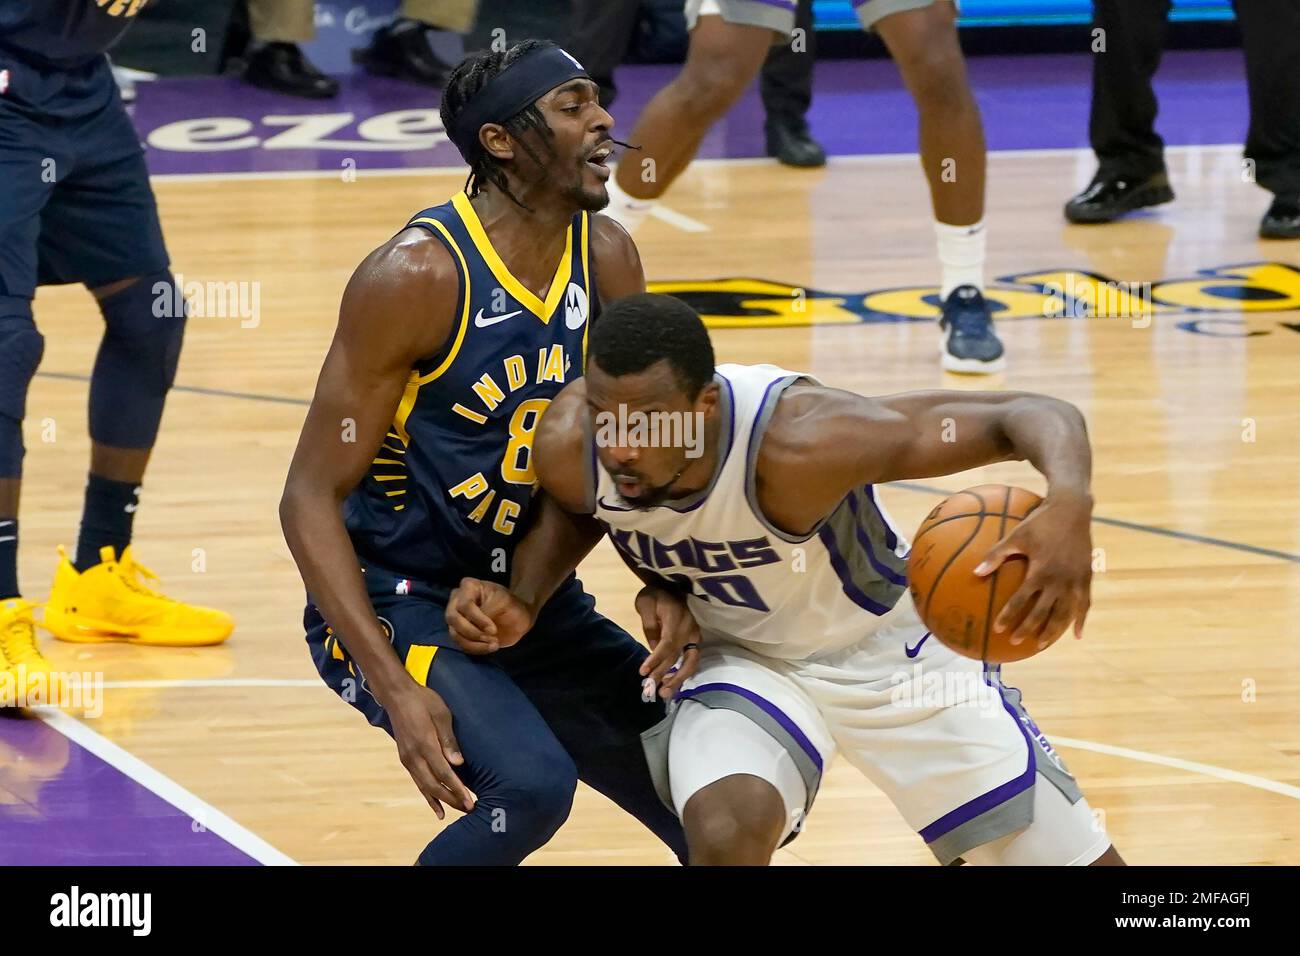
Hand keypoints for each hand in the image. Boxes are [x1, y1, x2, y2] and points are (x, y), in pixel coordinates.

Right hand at [384, 680, 475, 818]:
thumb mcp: (441, 714)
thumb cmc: (424, 701)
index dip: (457, 789)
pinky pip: (418, 782)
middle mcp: (414, 756)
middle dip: (451, 799)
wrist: (397, 696)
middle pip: (434, 785)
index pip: (444, 773)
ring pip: (424, 786)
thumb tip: (458, 763)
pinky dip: (427, 796)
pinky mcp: (405, 759)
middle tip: (469, 809)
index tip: (469, 801)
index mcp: (425, 744)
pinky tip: (435, 807)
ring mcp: (407, 759)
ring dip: (440, 801)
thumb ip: (449, 740)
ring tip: (456, 811)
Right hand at [445, 577, 534, 654]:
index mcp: (468, 586)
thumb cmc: (510, 605)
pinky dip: (475, 648)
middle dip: (472, 632)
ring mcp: (456, 617)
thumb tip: (474, 624)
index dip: (477, 619)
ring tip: (494, 645)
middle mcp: (457, 600)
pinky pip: (460, 644)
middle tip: (492, 638)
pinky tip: (490, 648)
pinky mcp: (459, 632)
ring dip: (474, 643)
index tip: (493, 629)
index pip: (464, 605)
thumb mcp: (503, 602)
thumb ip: (488, 610)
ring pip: (455, 633)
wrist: (516, 619)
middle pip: (453, 618)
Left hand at [634, 585, 701, 699]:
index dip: (656, 660)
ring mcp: (694, 635)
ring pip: (691, 661)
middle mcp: (689, 629)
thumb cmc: (655, 594)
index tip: (643, 672)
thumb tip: (653, 649)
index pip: (667, 644)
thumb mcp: (645, 604)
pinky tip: (672, 682)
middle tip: (654, 691)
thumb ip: (649, 626)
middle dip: (667, 675)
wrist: (671, 585)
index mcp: (676, 619)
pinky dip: (683, 672)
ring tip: (666, 693)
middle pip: (680, 657)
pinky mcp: (694, 639)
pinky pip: (691, 658)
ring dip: (679, 679)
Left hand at [975, 490, 1092, 647]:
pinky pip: (1085, 604)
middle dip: (1029, 628)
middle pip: (1043, 612)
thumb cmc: (1040, 521)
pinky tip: (1077, 635)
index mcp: (1040, 571)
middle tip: (1015, 641)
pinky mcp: (1087, 578)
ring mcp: (1075, 580)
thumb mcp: (1016, 535)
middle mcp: (1059, 579)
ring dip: (1053, 630)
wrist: (1072, 509)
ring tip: (1042, 644)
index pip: (1022, 600)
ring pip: (1065, 613)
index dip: (1010, 615)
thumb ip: (995, 555)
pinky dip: (1081, 620)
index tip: (999, 629)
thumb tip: (975, 572)